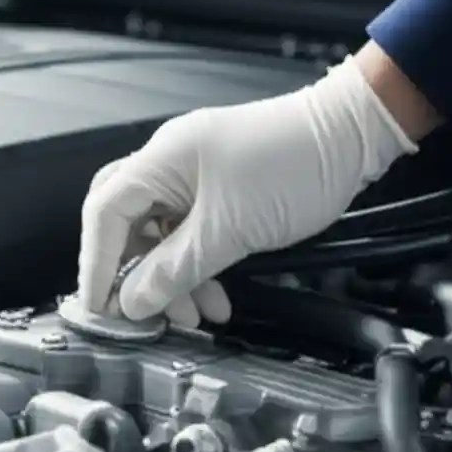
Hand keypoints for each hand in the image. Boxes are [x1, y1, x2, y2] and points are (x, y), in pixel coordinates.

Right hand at [78, 48, 427, 324]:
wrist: (354, 136)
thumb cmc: (297, 164)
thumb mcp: (230, 231)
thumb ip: (175, 269)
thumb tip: (133, 300)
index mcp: (162, 159)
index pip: (104, 212)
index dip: (96, 263)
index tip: (99, 305)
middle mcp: (170, 163)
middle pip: (125, 224)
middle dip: (130, 272)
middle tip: (136, 311)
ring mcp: (194, 175)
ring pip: (161, 235)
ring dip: (171, 278)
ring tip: (191, 315)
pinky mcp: (220, 189)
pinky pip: (190, 233)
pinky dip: (196, 266)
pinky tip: (214, 296)